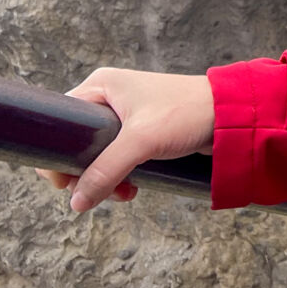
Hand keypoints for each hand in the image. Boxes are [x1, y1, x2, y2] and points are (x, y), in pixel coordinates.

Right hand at [35, 68, 214, 212]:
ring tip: (122, 193)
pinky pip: (118, 157)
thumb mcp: (140, 141)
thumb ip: (105, 170)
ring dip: (105, 178)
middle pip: (77, 142)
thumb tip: (76, 202)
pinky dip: (121, 175)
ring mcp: (126, 113)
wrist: (230, 115)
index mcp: (101, 86)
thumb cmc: (185, 113)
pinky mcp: (142, 130)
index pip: (60, 121)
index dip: (56, 155)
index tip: (64, 183)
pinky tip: (132, 188)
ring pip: (98, 154)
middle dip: (85, 172)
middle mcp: (109, 96)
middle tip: (95, 192)